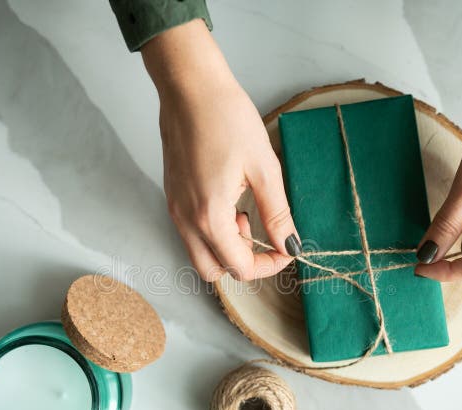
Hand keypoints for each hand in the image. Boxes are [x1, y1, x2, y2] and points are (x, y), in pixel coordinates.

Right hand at [142, 20, 298, 281]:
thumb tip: (290, 245)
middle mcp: (186, 219)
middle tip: (263, 234)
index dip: (268, 265)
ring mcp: (175, 209)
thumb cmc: (226, 118)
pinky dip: (212, 231)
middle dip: (242, 262)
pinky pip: (191, 232)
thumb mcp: (264, 168)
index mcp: (210, 216)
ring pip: (199, 253)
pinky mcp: (172, 196)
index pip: (239, 267)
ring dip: (226, 247)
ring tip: (245, 212)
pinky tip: (229, 200)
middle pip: (213, 271)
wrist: (190, 87)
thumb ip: (277, 213)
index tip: (286, 248)